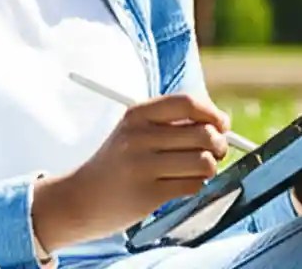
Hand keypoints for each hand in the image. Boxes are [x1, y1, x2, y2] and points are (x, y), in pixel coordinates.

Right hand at [31, 93, 230, 251]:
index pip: (188, 102)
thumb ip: (173, 123)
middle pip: (204, 133)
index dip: (213, 112)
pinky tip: (182, 184)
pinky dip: (196, 185)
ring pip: (204, 162)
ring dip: (209, 168)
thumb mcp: (135, 131)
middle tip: (217, 151)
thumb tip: (222, 124)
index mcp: (137, 114)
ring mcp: (143, 167)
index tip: (222, 124)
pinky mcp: (148, 195)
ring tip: (198, 170)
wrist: (79, 199)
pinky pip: (193, 185)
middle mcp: (139, 137)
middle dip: (219, 144)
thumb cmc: (119, 162)